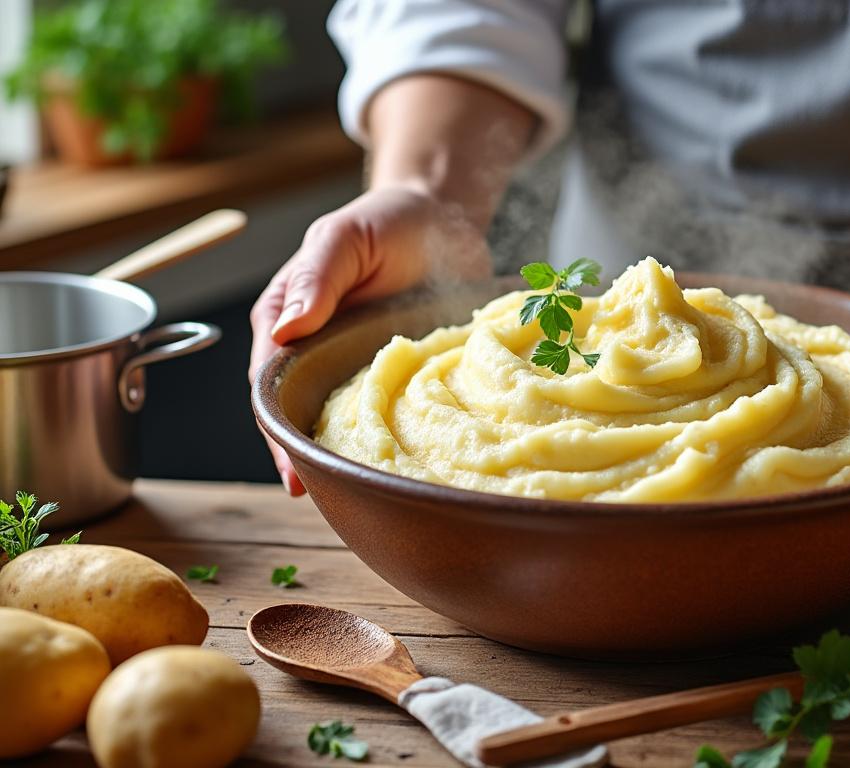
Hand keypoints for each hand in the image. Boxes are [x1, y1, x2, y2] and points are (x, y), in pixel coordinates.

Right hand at [248, 186, 490, 494]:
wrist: (441, 216)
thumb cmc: (384, 222)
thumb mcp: (344, 238)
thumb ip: (315, 277)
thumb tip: (286, 328)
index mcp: (285, 318)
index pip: (269, 383)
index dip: (278, 430)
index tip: (292, 468)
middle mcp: (313, 349)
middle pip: (299, 412)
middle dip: (306, 455)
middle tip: (322, 495)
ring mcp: (354, 365)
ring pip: (340, 420)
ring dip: (346, 453)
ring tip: (360, 491)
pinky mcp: (395, 372)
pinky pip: (387, 412)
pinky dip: (390, 437)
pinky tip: (402, 467)